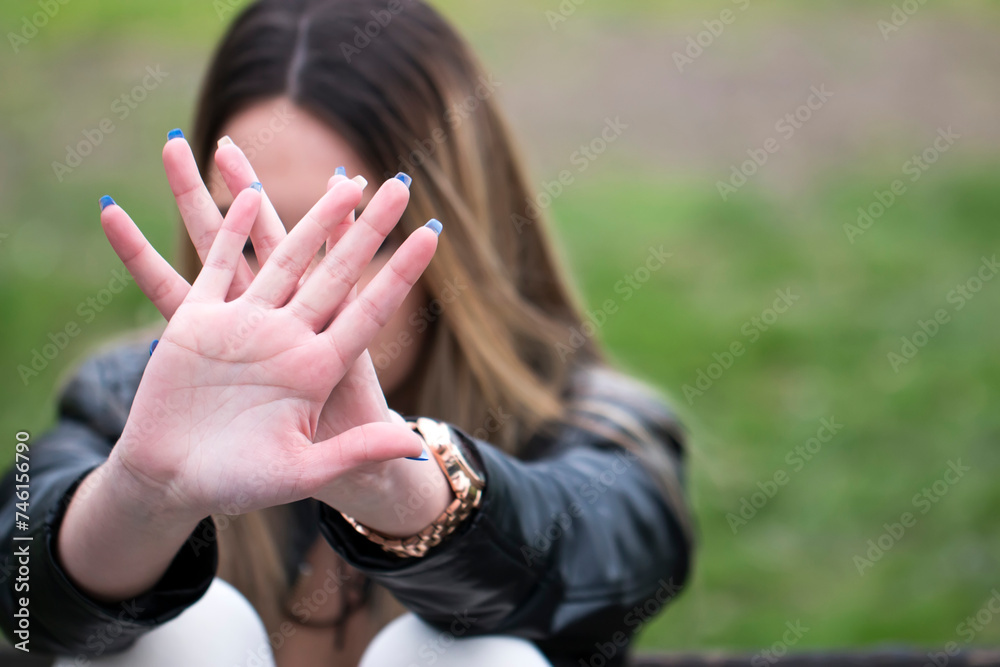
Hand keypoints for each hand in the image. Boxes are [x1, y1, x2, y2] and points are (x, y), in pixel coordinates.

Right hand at [99, 161, 437, 521]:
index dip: (400, 274)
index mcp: (317, 368)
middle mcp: (288, 337)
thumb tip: (416, 449)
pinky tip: (245, 195)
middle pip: (333, 268)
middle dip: (365, 226)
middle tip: (397, 185)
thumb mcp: (304, 469)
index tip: (433, 236)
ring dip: (306, 214)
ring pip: (274, 252)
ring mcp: (244, 324)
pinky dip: (230, 231)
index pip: (370, 309)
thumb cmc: (239, 485)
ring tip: (338, 174)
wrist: (174, 483)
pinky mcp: (198, 322)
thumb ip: (357, 451)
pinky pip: (217, 266)